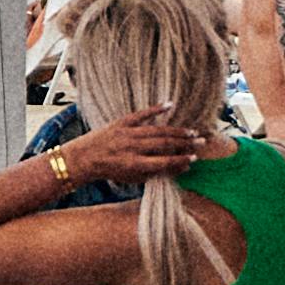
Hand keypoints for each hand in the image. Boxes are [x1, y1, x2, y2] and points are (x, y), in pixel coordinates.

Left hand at [53, 111, 209, 193]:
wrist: (83, 159)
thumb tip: (179, 168)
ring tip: (192, 131)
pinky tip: (170, 105)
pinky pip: (141, 114)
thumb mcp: (131, 178)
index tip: (194, 158)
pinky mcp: (121, 122)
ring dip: (176, 130)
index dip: (180, 160)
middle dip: (184, 143)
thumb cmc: (110, 171)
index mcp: (133, 165)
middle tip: (201, 141)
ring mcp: (126, 134)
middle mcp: (131, 148)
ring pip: (156, 130)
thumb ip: (154, 173)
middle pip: (163, 144)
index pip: (162, 162)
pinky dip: (156, 109)